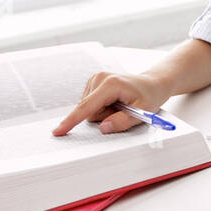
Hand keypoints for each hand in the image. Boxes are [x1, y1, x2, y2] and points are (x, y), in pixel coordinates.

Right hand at [51, 71, 167, 135]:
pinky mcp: (93, 83)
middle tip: (123, 111)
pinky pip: (91, 105)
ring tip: (120, 105)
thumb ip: (122, 122)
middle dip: (104, 117)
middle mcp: (99, 78)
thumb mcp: (143, 113)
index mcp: (110, 84)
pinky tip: (114, 102)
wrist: (152, 84)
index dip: (72, 121)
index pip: (87, 107)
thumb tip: (103, 128)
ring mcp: (95, 79)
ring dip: (104, 113)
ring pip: (89, 109)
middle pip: (89, 111)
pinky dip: (102, 108)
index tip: (59, 131)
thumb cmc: (149, 97)